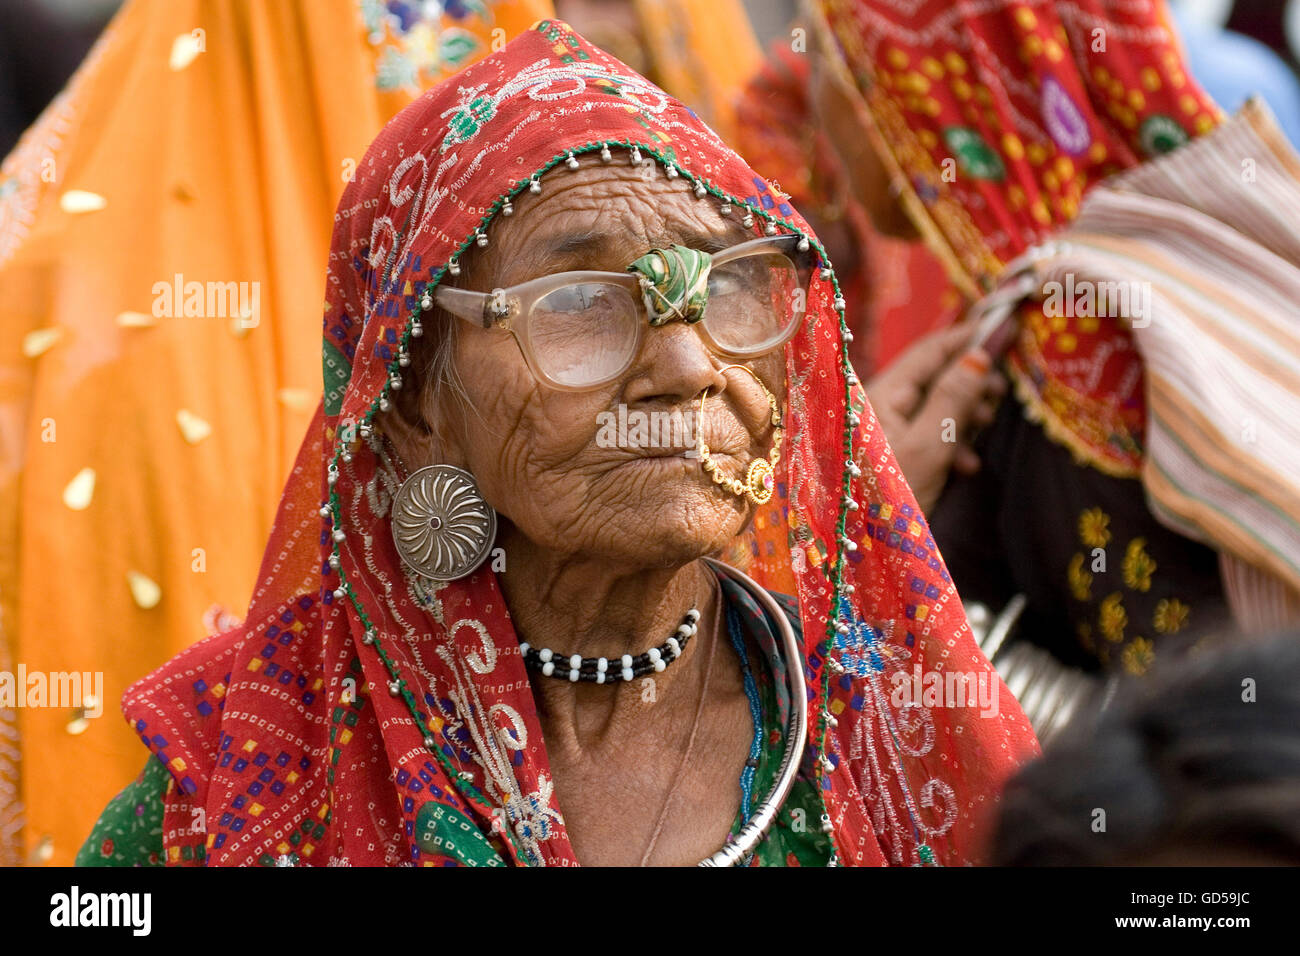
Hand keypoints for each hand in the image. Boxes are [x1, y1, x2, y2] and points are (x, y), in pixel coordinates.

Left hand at [866, 324, 1005, 510]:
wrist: (862, 558)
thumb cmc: (889, 501)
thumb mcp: (929, 447)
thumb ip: (953, 398)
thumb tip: (978, 354)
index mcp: (876, 394)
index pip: (927, 351)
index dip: (965, 338)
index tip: (1002, 327)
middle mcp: (872, 407)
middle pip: (929, 378)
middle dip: (968, 381)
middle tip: (1001, 391)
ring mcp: (878, 435)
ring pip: (930, 409)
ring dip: (962, 416)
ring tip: (984, 427)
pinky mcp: (887, 461)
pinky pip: (923, 438)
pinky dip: (948, 445)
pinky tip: (965, 466)